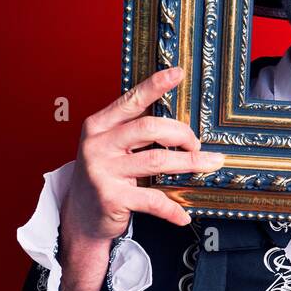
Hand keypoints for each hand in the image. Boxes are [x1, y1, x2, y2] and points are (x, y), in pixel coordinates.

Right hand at [57, 68, 222, 290]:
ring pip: (157, 161)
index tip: (177, 73)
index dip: (155, 85)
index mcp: (99, 126)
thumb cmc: (103, 177)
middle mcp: (98, 145)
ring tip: (210, 163)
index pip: (131, 100)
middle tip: (197, 143)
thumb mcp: (109, 147)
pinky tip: (183, 214)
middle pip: (149, 128)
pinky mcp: (111, 197)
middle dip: (181, 134)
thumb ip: (133, 131)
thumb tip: (176, 122)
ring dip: (190, 163)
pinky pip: (152, 200)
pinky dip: (172, 208)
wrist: (80, 217)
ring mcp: (103, 171)